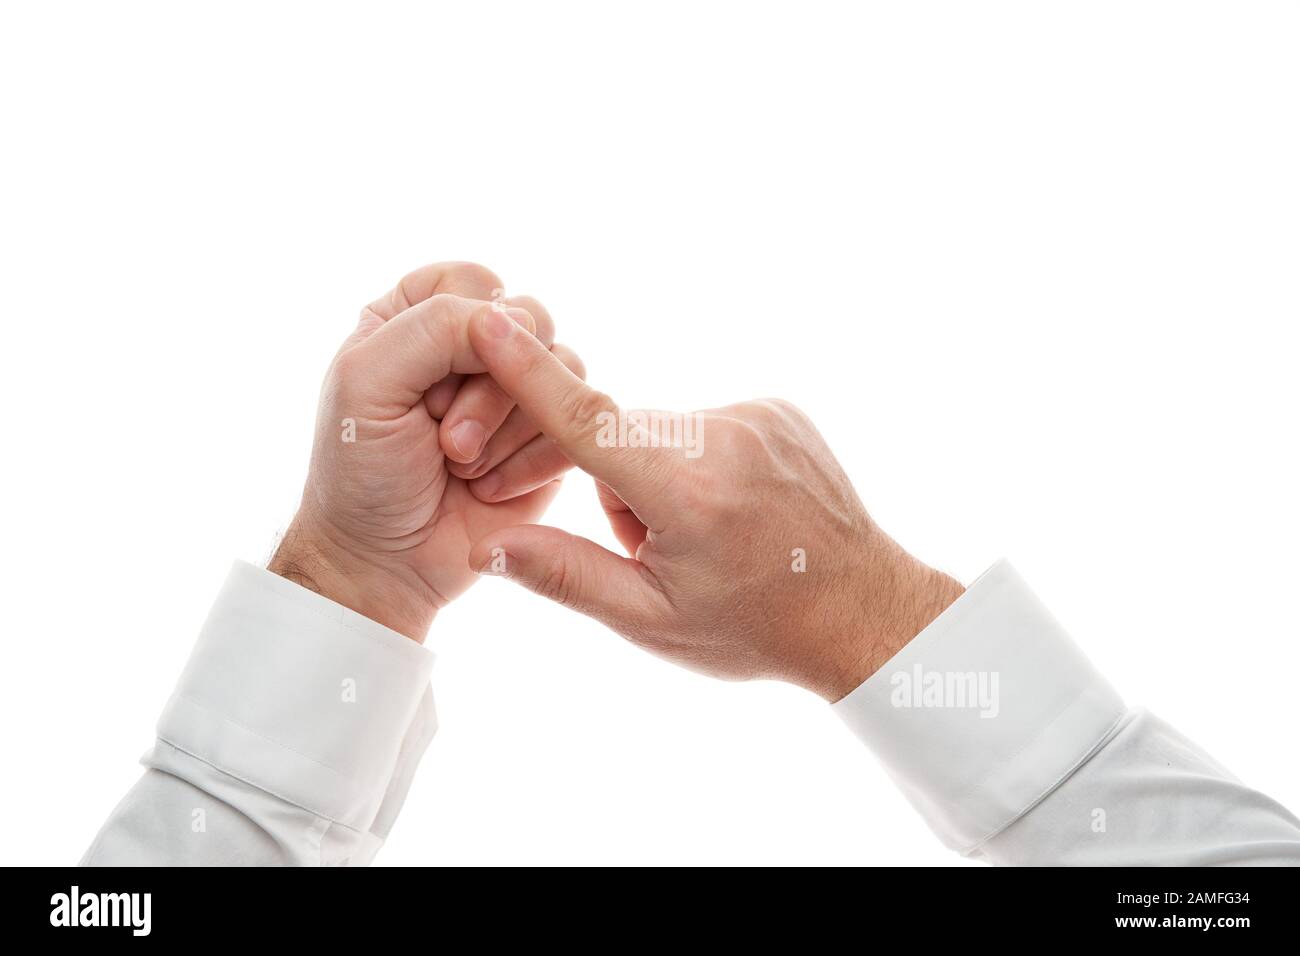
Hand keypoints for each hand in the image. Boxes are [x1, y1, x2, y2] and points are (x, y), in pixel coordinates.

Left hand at [269, 262, 583, 640]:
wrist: (387, 563)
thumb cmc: (362, 474)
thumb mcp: (369, 382)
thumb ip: (438, 326)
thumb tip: (520, 320)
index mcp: (417, 317)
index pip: (473, 283)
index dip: (463, 332)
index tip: (426, 386)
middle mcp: (471, 348)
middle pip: (528, 324)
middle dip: (489, 391)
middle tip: (449, 445)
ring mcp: (515, 393)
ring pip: (560, 370)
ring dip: (510, 430)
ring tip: (466, 469)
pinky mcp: (550, 438)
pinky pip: (579, 420)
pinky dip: (535, 459)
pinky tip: (493, 488)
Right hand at [463, 308, 962, 699]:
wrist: (860, 609)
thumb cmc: (751, 626)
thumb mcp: (649, 619)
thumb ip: (564, 574)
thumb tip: (485, 546)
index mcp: (688, 493)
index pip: (588, 422)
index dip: (531, 374)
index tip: (489, 321)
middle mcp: (725, 438)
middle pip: (620, 434)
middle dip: (619, 484)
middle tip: (666, 546)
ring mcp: (758, 416)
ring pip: (660, 429)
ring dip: (660, 473)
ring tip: (710, 530)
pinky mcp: (778, 407)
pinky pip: (702, 422)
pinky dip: (699, 459)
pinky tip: (736, 506)